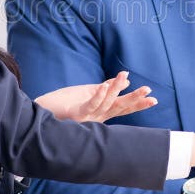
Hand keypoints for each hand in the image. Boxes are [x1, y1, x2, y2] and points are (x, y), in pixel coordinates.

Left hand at [34, 71, 156, 121]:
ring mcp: (88, 117)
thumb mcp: (88, 92)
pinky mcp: (76, 114)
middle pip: (119, 108)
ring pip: (106, 103)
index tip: (153, 98)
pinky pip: (90, 105)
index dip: (137, 103)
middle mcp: (97, 117)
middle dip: (134, 100)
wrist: (41, 111)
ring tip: (125, 75)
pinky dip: (98, 95)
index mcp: (101, 111)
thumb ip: (106, 88)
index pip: (123, 107)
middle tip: (149, 92)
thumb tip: (125, 80)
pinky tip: (104, 85)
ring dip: (116, 89)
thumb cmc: (64, 102)